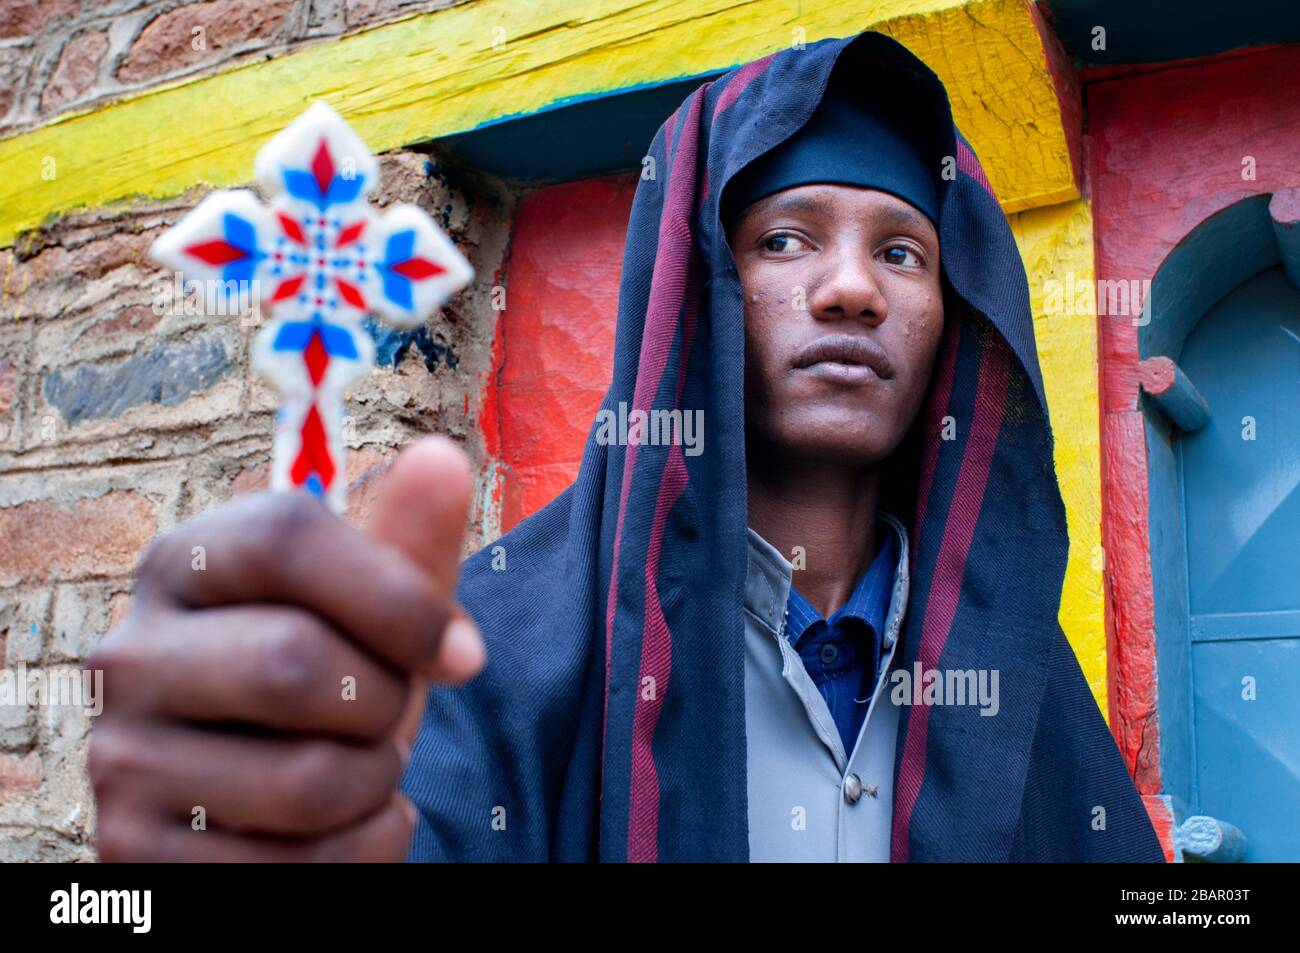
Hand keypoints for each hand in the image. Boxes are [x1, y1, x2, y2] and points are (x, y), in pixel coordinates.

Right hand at [87, 436, 483, 860]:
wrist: (271, 801)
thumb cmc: (336, 680)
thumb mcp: (377, 613)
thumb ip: (409, 544)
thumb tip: (444, 458)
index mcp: (186, 562)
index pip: (288, 537)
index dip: (400, 599)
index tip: (463, 653)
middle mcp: (130, 653)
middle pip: (294, 662)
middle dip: (385, 701)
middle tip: (386, 713)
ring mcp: (122, 758)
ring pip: (307, 779)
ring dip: (378, 782)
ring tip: (360, 767)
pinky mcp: (135, 856)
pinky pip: (300, 868)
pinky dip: (364, 849)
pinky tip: (339, 829)